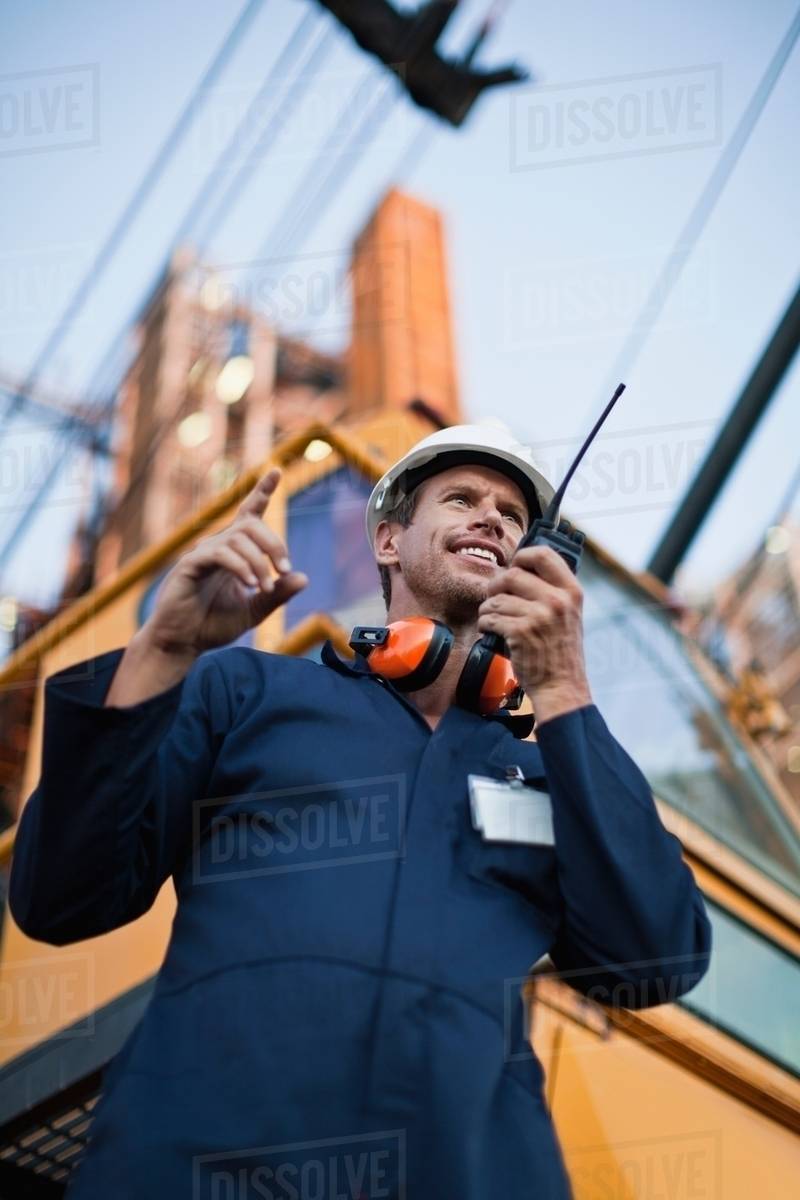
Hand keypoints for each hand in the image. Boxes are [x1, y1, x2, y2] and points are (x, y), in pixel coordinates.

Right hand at [143, 467, 307, 656]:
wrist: (182, 643)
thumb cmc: (213, 624)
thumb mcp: (255, 610)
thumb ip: (278, 595)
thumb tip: (304, 578)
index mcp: (234, 551)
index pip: (249, 514)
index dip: (262, 491)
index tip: (276, 470)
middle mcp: (218, 545)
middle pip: (250, 524)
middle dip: (273, 543)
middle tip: (284, 569)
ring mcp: (202, 553)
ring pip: (238, 538)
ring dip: (259, 562)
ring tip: (264, 588)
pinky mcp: (190, 565)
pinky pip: (220, 554)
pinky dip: (240, 567)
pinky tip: (249, 584)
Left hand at [476, 545, 591, 722]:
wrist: (561, 687)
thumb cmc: (560, 652)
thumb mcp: (568, 615)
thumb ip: (552, 591)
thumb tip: (519, 568)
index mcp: (571, 591)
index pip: (543, 554)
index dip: (522, 556)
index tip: (514, 568)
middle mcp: (557, 600)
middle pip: (512, 575)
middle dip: (495, 586)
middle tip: (494, 598)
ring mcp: (539, 616)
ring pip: (496, 599)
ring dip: (487, 609)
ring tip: (493, 619)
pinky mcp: (520, 632)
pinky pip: (490, 618)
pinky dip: (485, 624)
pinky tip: (491, 631)